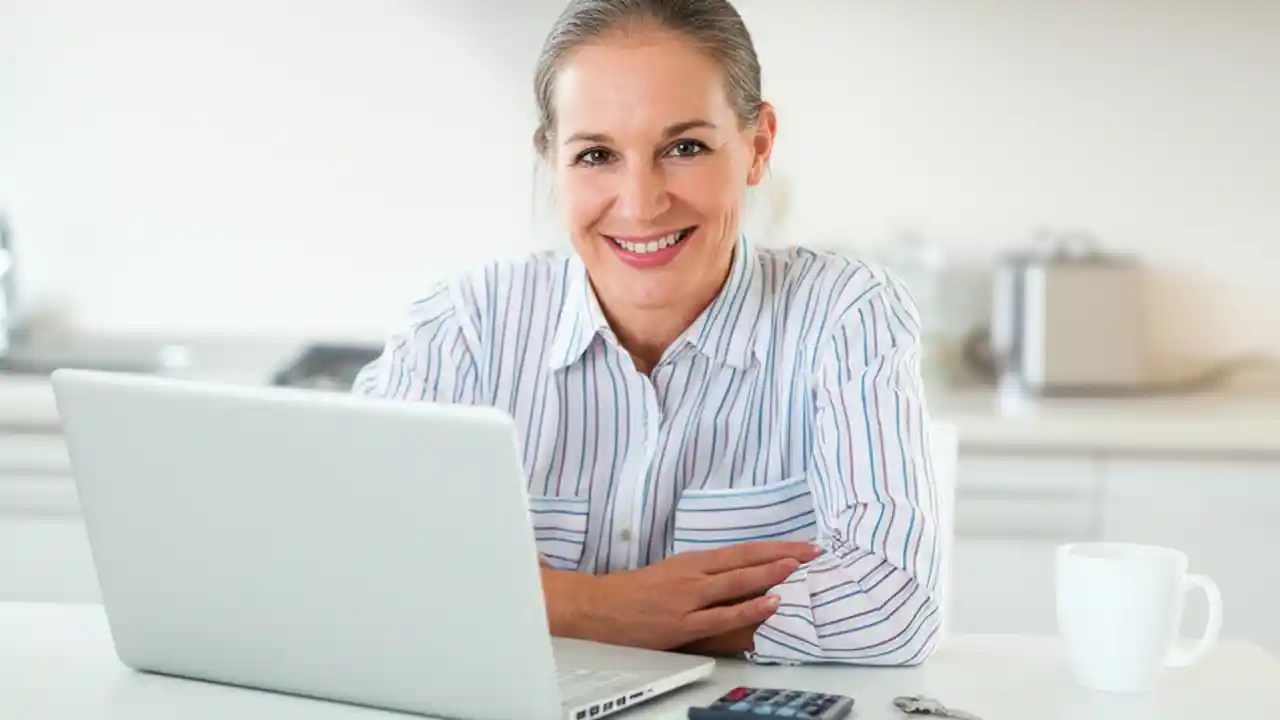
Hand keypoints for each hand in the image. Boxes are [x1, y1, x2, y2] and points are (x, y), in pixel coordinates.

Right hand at [542, 541, 817, 650]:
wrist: (598, 608)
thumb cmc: (635, 593)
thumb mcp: (672, 575)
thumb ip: (705, 577)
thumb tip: (742, 578)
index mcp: (692, 561)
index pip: (742, 551)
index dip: (774, 547)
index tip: (802, 545)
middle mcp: (694, 575)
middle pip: (745, 561)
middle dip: (782, 556)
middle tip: (812, 552)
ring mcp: (689, 598)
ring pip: (737, 583)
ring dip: (769, 575)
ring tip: (797, 568)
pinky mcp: (682, 623)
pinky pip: (722, 615)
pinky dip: (749, 609)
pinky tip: (770, 604)